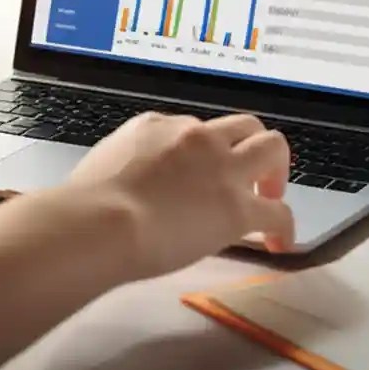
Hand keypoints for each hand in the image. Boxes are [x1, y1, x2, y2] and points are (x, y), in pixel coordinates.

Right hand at [70, 112, 293, 275]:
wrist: (101, 222)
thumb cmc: (85, 204)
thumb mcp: (102, 163)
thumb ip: (125, 166)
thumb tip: (128, 183)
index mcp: (157, 126)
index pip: (193, 130)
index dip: (202, 153)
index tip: (197, 176)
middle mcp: (196, 137)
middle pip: (244, 126)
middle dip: (251, 147)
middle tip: (247, 178)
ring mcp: (222, 169)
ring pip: (272, 149)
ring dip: (276, 172)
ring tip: (270, 198)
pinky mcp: (238, 207)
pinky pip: (277, 212)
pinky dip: (283, 227)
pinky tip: (279, 243)